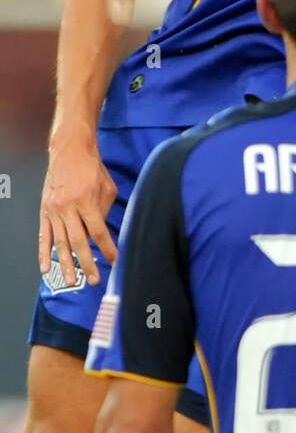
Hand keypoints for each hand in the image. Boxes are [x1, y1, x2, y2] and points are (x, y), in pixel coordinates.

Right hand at [39, 132, 117, 286]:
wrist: (69, 151)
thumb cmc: (92, 168)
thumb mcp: (107, 188)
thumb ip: (104, 211)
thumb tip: (101, 233)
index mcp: (86, 201)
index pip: (98, 232)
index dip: (108, 249)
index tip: (116, 262)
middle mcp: (68, 208)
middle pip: (78, 242)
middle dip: (87, 263)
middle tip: (95, 280)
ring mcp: (54, 210)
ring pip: (60, 243)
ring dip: (66, 264)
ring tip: (73, 281)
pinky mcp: (45, 210)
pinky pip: (44, 236)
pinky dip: (44, 253)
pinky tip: (46, 268)